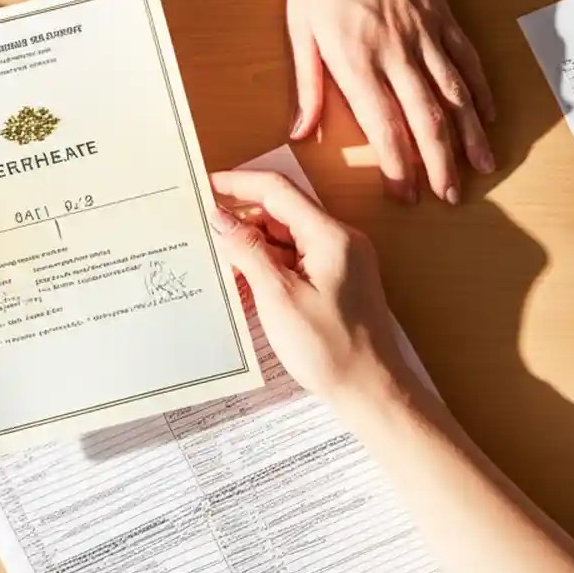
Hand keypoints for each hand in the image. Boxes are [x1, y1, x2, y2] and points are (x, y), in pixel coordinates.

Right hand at [209, 170, 410, 399]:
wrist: (370, 389)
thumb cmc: (328, 348)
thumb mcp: (278, 298)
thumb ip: (248, 251)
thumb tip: (220, 218)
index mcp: (329, 236)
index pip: (277, 190)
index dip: (237, 184)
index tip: (203, 187)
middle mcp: (339, 239)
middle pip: (282, 211)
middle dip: (242, 217)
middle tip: (203, 230)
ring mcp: (340, 258)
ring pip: (286, 235)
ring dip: (252, 243)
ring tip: (218, 261)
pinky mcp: (337, 278)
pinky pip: (295, 257)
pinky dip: (268, 263)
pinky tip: (244, 281)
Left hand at [286, 0, 494, 203]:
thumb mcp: (299, 29)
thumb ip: (307, 84)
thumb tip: (300, 131)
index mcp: (356, 60)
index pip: (383, 126)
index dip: (398, 166)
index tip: (405, 195)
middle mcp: (396, 52)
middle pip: (427, 118)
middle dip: (441, 164)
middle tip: (449, 197)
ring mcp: (425, 34)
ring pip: (455, 94)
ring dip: (469, 137)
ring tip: (481, 168)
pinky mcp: (442, 17)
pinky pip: (467, 59)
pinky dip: (480, 91)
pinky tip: (487, 118)